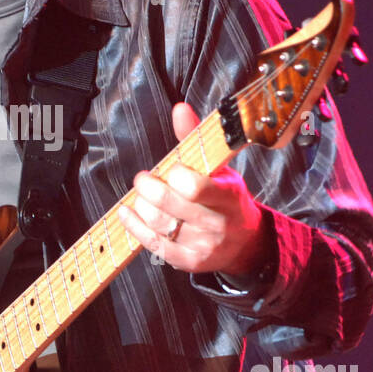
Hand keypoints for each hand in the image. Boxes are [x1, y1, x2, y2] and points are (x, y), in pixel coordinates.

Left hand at [116, 101, 271, 279]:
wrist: (245, 243)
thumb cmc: (227, 199)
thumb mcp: (220, 168)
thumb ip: (196, 139)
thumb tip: (179, 109)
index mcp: (229, 197)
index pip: (196, 187)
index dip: (175, 175)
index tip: (171, 169)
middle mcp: (218, 224)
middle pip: (170, 205)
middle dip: (148, 187)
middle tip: (143, 179)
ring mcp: (204, 246)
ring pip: (159, 223)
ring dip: (141, 205)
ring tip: (141, 196)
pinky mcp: (189, 262)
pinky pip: (154, 244)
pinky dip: (135, 226)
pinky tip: (127, 213)